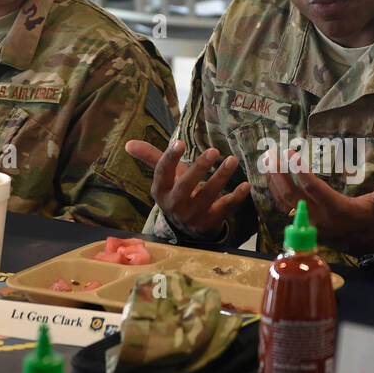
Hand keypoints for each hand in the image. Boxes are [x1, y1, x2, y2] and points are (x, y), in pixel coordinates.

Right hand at [126, 139, 249, 239]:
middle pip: (185, 185)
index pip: (162, 172)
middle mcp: (174, 204)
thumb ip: (151, 158)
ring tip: (232, 160)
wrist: (188, 229)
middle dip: (199, 168)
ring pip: (208, 195)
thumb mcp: (165, 177)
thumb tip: (128, 143)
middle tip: (214, 151)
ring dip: (221, 178)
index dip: (170, 158)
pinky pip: (224, 209)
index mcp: (161, 190)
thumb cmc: (177, 193)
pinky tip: (245, 184)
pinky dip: (236, 197)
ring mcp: (193, 215)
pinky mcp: (210, 222)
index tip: (180, 142)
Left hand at [264, 148, 373, 254]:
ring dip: (275, 181)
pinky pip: (285, 208)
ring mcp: (311, 223)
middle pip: (293, 195)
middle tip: (272, 153)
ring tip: (268, 160)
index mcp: (339, 211)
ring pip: (285, 202)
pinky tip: (271, 177)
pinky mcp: (307, 224)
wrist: (371, 241)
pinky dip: (276, 192)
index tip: (291, 154)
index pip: (314, 190)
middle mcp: (321, 218)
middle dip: (280, 173)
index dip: (301, 172)